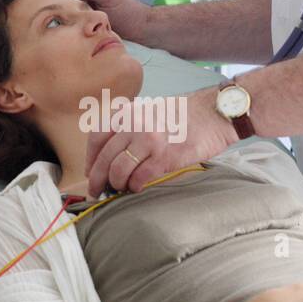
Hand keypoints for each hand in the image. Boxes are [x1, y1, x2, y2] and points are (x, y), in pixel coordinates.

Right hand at [65, 0, 151, 43]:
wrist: (139, 28)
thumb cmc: (128, 10)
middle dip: (58, 3)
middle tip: (54, 12)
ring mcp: (86, 9)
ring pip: (68, 10)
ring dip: (65, 16)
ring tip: (62, 21)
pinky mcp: (87, 22)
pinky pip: (75, 22)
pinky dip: (71, 25)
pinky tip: (70, 29)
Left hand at [82, 84, 236, 197]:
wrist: (212, 114)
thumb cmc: (181, 117)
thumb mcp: (148, 111)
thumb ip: (128, 127)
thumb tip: (109, 157)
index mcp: (128, 113)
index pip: (97, 137)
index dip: (91, 159)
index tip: (90, 171)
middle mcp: (135, 124)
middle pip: (105, 158)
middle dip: (97, 179)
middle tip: (97, 190)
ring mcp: (149, 140)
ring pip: (119, 171)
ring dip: (117, 185)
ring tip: (121, 189)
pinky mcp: (164, 157)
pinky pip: (140, 178)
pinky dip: (135, 187)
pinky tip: (138, 187)